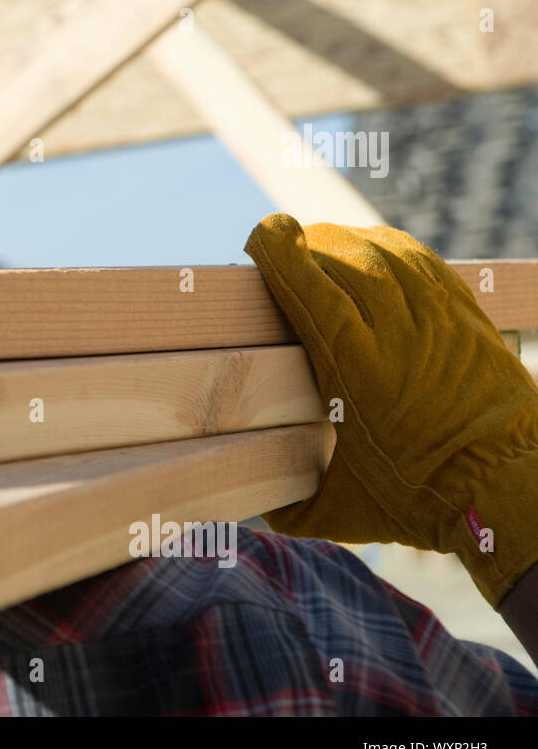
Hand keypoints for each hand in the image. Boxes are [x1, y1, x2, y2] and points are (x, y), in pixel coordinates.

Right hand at [244, 213, 537, 607]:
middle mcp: (396, 332)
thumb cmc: (417, 502)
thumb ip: (282, 504)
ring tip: (321, 247)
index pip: (312, 285)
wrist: (507, 490)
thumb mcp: (337, 512)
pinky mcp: (464, 314)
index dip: (282, 250)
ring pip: (382, 251)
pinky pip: (420, 260)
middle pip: (343, 256)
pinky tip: (371, 253)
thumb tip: (242, 503)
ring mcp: (436, 318)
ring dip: (345, 242)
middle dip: (306, 243)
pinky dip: (388, 248)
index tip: (262, 236)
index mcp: (354, 369)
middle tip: (283, 249)